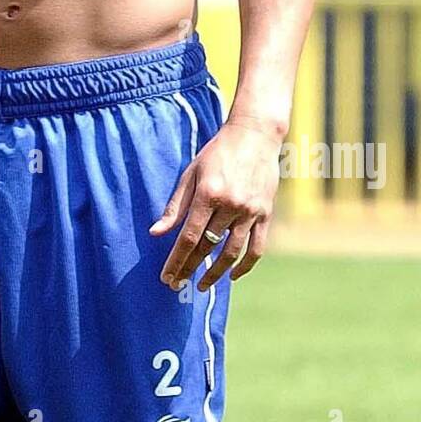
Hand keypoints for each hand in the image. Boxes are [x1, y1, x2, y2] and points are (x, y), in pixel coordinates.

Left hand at [149, 119, 280, 290]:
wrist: (254, 136)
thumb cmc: (217, 153)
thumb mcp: (191, 174)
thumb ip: (175, 206)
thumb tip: (156, 233)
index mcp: (208, 194)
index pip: (189, 237)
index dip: (176, 260)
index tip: (167, 276)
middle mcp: (230, 205)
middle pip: (207, 247)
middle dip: (190, 268)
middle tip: (177, 284)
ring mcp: (250, 211)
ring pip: (231, 252)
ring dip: (215, 273)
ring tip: (201, 286)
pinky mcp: (265, 214)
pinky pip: (256, 248)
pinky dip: (245, 266)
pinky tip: (232, 275)